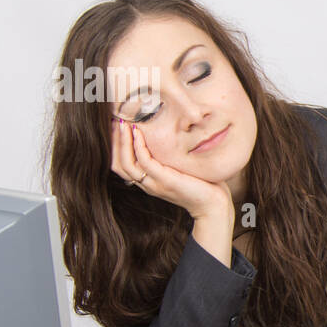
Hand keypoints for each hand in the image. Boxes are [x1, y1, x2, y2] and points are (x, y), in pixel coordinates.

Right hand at [110, 117, 232, 221]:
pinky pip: (144, 162)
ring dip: (121, 142)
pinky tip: (138, 133)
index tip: (117, 127)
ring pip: (126, 163)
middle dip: (113, 142)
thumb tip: (168, 135)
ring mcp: (154, 184)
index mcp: (148, 181)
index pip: (121, 165)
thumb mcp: (180, 168)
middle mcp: (147, 184)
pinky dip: (138, 146)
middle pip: (118, 164)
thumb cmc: (201, 185)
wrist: (213, 205)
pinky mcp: (165, 181)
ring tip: (122, 124)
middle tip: (113, 121)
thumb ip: (169, 157)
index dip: (115, 146)